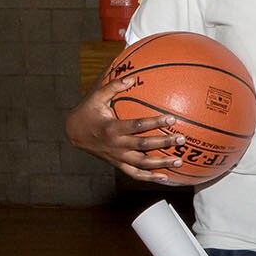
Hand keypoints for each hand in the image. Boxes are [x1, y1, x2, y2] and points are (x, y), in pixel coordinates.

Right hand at [64, 75, 189, 183]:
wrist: (74, 133)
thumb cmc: (88, 112)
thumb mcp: (96, 97)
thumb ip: (113, 86)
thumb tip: (132, 78)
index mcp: (112, 128)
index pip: (138, 125)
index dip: (155, 122)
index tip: (172, 118)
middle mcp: (116, 145)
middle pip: (144, 145)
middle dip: (164, 142)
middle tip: (181, 139)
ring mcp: (118, 157)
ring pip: (142, 163)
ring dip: (161, 163)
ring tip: (179, 161)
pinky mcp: (118, 164)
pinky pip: (135, 174)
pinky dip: (150, 177)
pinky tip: (165, 177)